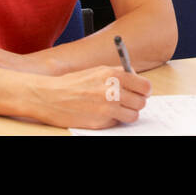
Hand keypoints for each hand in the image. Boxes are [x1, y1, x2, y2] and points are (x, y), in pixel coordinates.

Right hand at [33, 66, 151, 128]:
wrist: (50, 97)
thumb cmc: (73, 83)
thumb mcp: (97, 70)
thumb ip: (118, 74)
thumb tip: (136, 80)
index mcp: (114, 75)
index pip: (145, 86)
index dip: (144, 90)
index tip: (142, 92)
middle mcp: (113, 91)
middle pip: (141, 102)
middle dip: (136, 102)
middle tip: (129, 102)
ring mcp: (107, 109)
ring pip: (133, 116)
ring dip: (127, 113)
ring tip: (116, 109)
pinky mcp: (100, 123)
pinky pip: (117, 123)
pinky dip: (113, 120)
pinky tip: (102, 114)